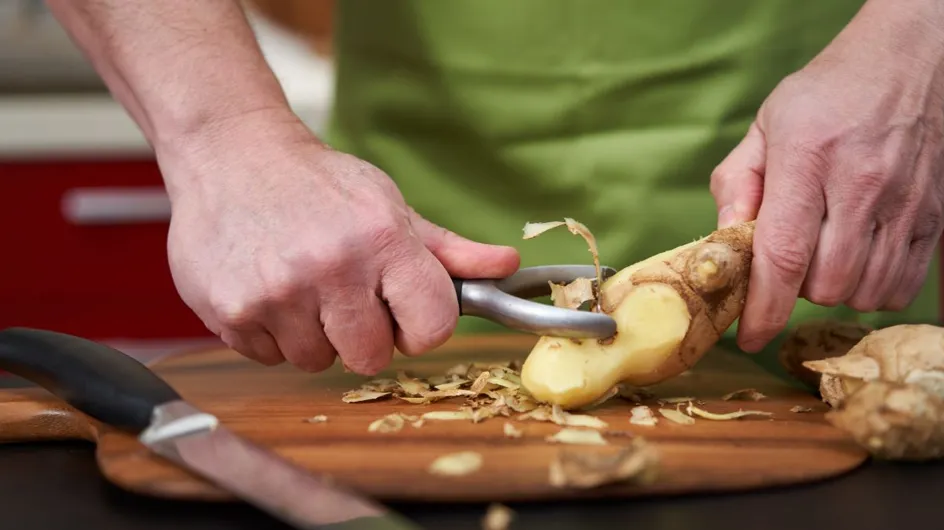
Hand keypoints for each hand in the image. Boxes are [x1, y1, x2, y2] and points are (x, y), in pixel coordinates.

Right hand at [158, 111, 519, 374]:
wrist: (232, 155)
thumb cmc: (320, 184)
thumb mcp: (388, 206)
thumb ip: (448, 249)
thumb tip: (506, 266)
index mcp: (383, 240)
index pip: (433, 328)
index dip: (420, 326)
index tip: (402, 310)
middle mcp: (331, 268)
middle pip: (371, 358)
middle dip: (363, 335)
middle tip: (343, 294)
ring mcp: (277, 293)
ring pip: (316, 361)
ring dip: (313, 334)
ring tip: (300, 284)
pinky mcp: (231, 311)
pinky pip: (269, 358)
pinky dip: (271, 333)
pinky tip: (267, 287)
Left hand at [710, 3, 943, 352]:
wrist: (909, 60)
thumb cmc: (827, 93)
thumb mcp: (766, 126)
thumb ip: (738, 184)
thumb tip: (723, 243)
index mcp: (807, 159)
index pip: (782, 255)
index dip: (763, 308)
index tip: (749, 336)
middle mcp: (861, 184)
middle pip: (824, 284)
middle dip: (797, 289)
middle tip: (790, 260)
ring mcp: (905, 202)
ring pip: (864, 291)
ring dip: (835, 289)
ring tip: (824, 254)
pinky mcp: (935, 215)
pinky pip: (903, 285)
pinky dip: (875, 289)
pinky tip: (858, 261)